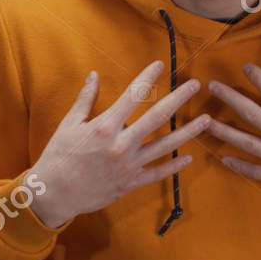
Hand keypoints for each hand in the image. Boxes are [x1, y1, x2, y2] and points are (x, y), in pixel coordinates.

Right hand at [30, 61, 210, 227]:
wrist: (53, 193)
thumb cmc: (58, 156)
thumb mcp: (68, 124)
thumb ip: (85, 99)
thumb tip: (94, 74)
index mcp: (105, 126)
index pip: (132, 95)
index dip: (148, 77)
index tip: (161, 65)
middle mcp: (121, 144)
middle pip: (157, 117)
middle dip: (178, 98)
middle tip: (195, 85)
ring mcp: (129, 165)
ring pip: (165, 146)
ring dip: (188, 132)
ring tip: (207, 120)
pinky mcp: (130, 183)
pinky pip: (157, 173)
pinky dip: (174, 166)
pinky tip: (189, 157)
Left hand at [206, 65, 260, 206]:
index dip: (259, 79)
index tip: (246, 67)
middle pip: (254, 116)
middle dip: (231, 99)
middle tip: (213, 87)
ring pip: (249, 144)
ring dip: (225, 132)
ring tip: (205, 123)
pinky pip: (257, 173)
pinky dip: (240, 166)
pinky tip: (224, 159)